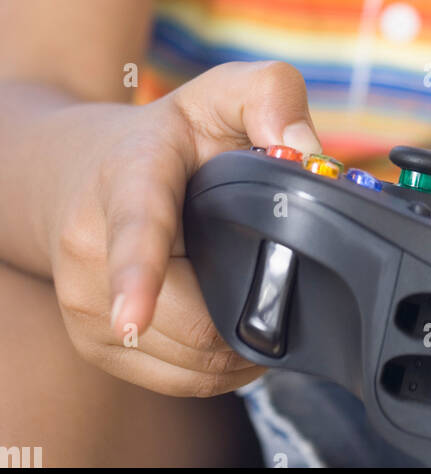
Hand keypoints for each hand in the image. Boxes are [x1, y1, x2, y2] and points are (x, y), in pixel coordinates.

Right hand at [45, 61, 320, 395]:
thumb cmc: (168, 137)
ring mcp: (88, 304)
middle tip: (278, 269)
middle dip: (250, 305)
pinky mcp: (96, 345)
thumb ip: (271, 97)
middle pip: (188, 318)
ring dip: (237, 343)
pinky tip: (232, 324)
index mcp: (127, 178)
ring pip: (189, 359)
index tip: (130, 318)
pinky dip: (218, 365)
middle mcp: (92, 247)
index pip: (133, 231)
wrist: (79, 171)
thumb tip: (309, 155)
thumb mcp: (221, 93)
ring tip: (256, 294)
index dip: (135, 276)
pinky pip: (179, 380)